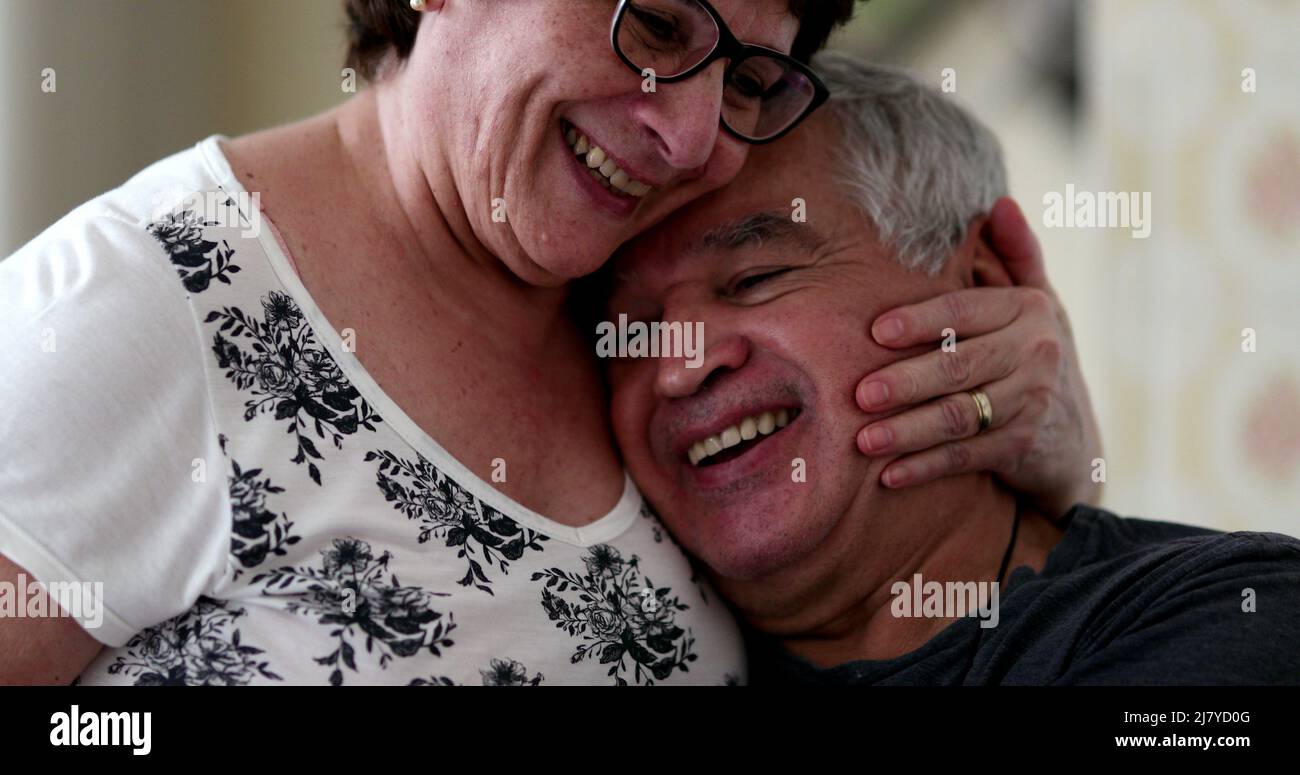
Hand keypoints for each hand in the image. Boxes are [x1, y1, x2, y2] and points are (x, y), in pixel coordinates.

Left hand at [854, 198, 1102, 517]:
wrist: (1074, 440)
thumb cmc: (1034, 358)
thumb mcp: (1036, 304)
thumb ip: (1016, 255)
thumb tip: (999, 202)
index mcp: (1027, 310)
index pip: (963, 311)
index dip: (918, 320)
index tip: (874, 330)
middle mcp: (1035, 354)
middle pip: (957, 366)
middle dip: (904, 381)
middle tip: (857, 393)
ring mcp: (1030, 404)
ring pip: (957, 416)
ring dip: (906, 430)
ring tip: (862, 439)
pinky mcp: (1021, 449)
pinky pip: (964, 457)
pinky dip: (925, 467)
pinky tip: (888, 475)